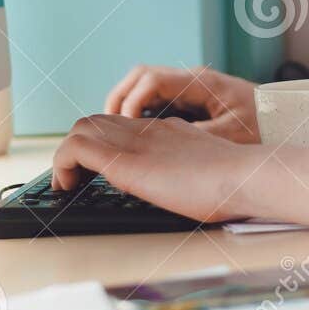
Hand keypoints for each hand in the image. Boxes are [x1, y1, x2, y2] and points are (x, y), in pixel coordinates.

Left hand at [50, 113, 261, 221]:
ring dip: (67, 156)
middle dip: (78, 149)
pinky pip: (76, 148)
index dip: (102, 143)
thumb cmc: (238, 183)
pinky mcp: (126, 161)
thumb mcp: (207, 171)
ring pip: (82, 127)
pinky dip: (62, 164)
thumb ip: (188, 169)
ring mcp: (137, 142)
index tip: (96, 171)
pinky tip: (67, 189)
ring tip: (68, 187)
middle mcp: (149, 130)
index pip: (122, 125)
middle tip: (75, 181)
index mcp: (168, 132)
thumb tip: (179, 185)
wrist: (246, 175)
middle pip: (97, 121)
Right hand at [104, 64, 259, 142]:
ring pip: (146, 87)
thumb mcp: (232, 134)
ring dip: (127, 105)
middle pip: (141, 77)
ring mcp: (191, 90)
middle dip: (119, 98)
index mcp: (200, 82)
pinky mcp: (193, 102)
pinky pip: (158, 101)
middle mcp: (191, 81)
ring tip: (114, 132)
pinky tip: (136, 136)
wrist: (289, 118)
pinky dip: (142, 113)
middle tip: (105, 127)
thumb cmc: (266, 124)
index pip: (151, 79)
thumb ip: (198, 137)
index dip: (131, 100)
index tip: (124, 125)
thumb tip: (161, 144)